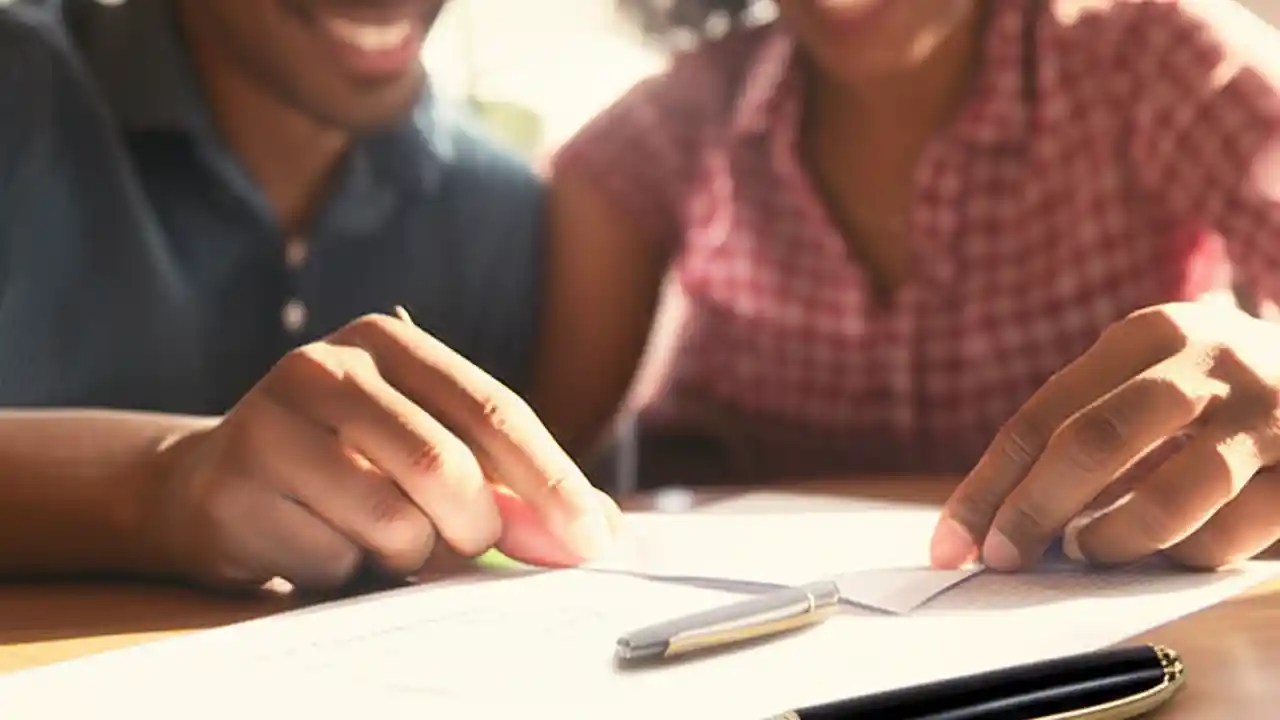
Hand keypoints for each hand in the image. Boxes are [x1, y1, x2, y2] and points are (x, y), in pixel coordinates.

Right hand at [142, 312, 620, 590]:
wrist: (216, 481)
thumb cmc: (349, 464)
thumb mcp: (429, 448)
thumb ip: (510, 482)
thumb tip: (598, 528)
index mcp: (390, 342)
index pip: (493, 409)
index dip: (551, 479)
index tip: (593, 539)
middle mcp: (328, 366)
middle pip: (443, 465)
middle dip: (478, 527)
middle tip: (472, 542)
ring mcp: (272, 420)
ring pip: (392, 520)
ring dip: (410, 554)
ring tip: (379, 534)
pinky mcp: (235, 485)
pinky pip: (331, 557)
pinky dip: (347, 568)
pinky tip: (316, 538)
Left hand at [932, 301, 1279, 571]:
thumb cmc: (1217, 391)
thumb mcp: (1151, 380)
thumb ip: (1085, 429)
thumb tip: (996, 520)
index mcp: (1148, 335)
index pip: (1043, 416)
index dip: (988, 486)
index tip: (951, 543)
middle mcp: (1208, 363)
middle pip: (1095, 442)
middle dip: (1034, 510)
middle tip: (1003, 558)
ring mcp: (1268, 415)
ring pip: (1169, 496)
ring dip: (1113, 538)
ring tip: (1092, 548)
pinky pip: (1229, 535)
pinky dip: (1185, 554)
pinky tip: (1176, 546)